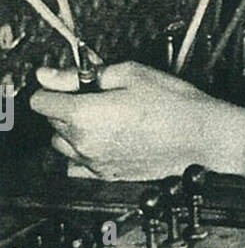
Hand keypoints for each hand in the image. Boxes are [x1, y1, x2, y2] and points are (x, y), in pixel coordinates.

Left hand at [29, 61, 244, 181]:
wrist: (202, 135)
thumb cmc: (173, 103)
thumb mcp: (129, 73)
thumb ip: (82, 74)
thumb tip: (48, 74)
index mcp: (83, 114)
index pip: (39, 101)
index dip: (52, 86)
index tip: (66, 82)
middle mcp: (83, 142)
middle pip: (51, 121)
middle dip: (67, 104)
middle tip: (99, 93)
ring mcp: (94, 162)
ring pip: (62, 143)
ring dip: (73, 129)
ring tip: (104, 116)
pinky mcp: (107, 174)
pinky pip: (78, 164)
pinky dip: (84, 150)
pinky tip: (106, 138)